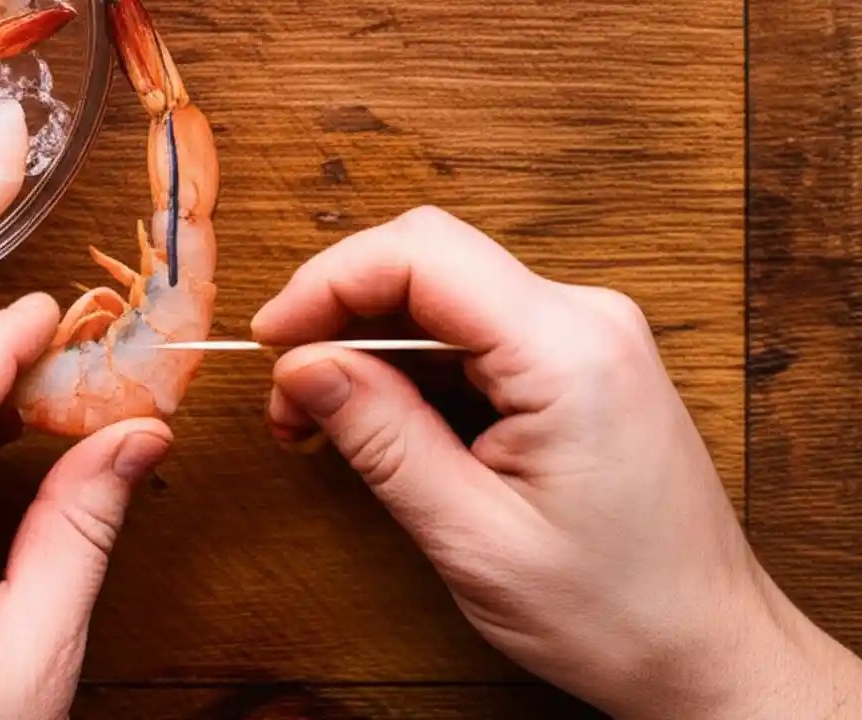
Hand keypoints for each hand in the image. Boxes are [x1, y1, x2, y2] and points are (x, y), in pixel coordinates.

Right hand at [252, 206, 861, 718]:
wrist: (703, 647)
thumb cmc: (614, 610)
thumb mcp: (473, 535)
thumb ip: (382, 438)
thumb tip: (304, 366)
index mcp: (570, 351)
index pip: (423, 255)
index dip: (329, 283)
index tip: (272, 337)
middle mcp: (586, 320)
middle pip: (429, 262)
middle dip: (341, 312)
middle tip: (288, 390)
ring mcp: (586, 337)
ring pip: (444, 296)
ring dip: (371, 344)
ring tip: (320, 420)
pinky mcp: (576, 362)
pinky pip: (474, 333)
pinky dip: (412, 366)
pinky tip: (377, 418)